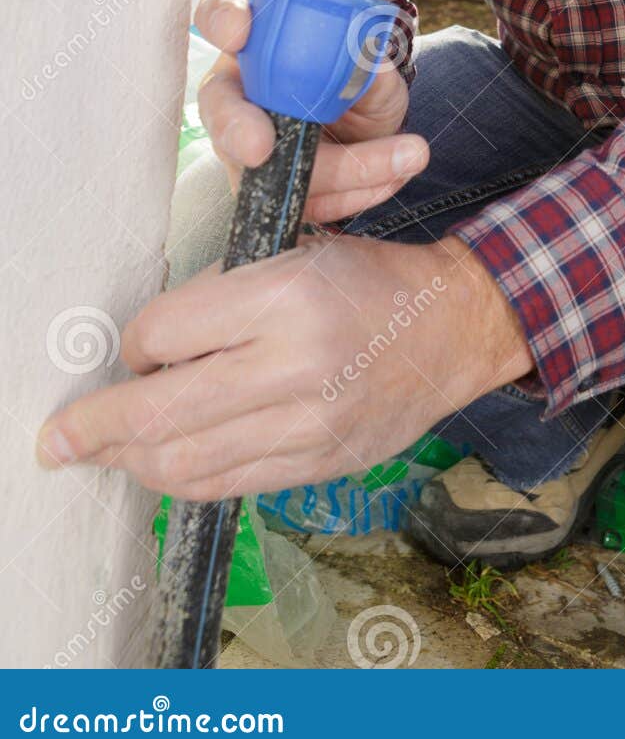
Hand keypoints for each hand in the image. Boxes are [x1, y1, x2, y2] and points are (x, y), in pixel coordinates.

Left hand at [35, 231, 534, 497]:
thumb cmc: (368, 280)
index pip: (165, 331)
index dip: (136, 342)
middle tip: (58, 438)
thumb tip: (149, 350)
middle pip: (162, 413)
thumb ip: (222, 299)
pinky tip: (164, 466)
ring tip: (106, 453)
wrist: (451, 328)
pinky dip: (184, 479)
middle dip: (96, 427)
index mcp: (285, 295)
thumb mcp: (295, 253)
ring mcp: (308, 424)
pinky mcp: (319, 463)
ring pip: (187, 463)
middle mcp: (295, 364)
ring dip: (132, 461)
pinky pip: (229, 485)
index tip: (137, 344)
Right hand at [194, 0, 428, 224]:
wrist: (372, 130)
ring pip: (270, 169)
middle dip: (238, 129)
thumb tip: (368, 63)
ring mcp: (248, 147)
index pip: (221, 16)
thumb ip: (368, 60)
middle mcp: (240, 93)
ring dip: (343, 168)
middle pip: (219, 108)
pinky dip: (355, 194)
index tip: (240, 29)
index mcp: (256, 42)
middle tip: (259, 148)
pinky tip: (393, 177)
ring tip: (408, 154)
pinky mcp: (273, 192)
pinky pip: (305, 204)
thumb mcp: (376, 65)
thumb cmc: (361, 83)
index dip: (223, 20)